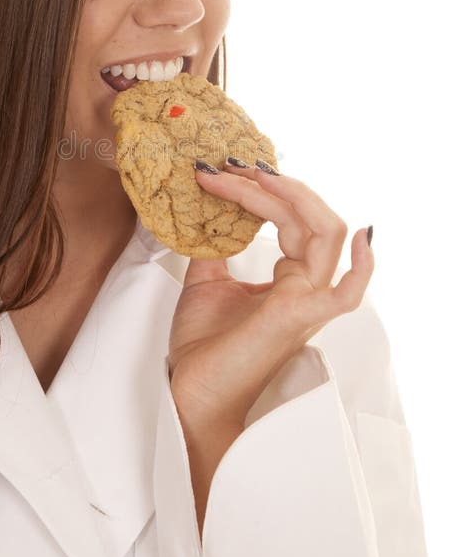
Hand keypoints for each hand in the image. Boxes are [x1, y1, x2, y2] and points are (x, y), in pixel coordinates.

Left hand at [168, 160, 373, 427]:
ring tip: (253, 176)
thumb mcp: (206, 280)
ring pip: (324, 234)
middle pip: (311, 218)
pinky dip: (363, 264)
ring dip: (289, 197)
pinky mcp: (301, 316)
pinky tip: (363, 235)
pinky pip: (349, 292)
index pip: (292, 220)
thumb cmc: (204, 346)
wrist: (192, 390)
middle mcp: (306, 287)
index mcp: (289, 279)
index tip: (224, 172)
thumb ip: (217, 246)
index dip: (263, 191)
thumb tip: (209, 209)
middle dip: (273, 185)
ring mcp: (308, 302)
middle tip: (233, 167)